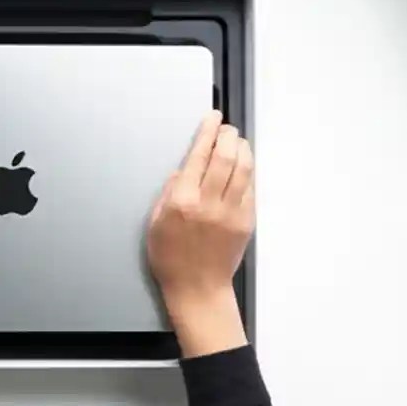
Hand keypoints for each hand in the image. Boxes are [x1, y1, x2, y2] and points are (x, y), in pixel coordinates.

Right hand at [147, 111, 254, 356]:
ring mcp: (231, 212)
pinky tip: (242, 167)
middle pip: (226, 156)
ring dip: (242, 149)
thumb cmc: (170, 258)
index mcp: (182, 201)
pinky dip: (247, 171)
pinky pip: (251, 187)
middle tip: (225, 128)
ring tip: (236, 143)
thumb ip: (169, 192)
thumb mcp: (155, 222)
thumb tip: (185, 169)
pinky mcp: (246, 221)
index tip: (212, 118)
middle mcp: (209, 203)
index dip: (207, 131)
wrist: (197, 288)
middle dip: (228, 135)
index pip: (199, 155)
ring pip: (244, 168)